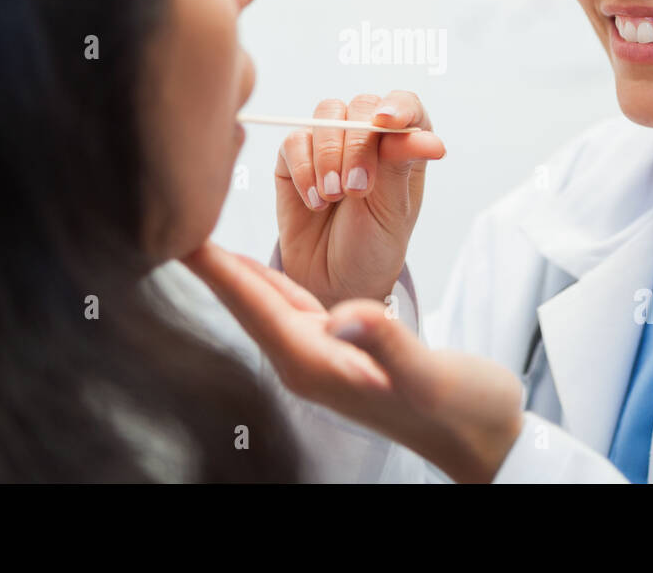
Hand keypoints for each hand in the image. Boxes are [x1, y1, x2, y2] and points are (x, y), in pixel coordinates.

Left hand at [185, 240, 524, 483]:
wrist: (481, 439)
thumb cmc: (460, 411)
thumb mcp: (427, 376)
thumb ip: (386, 343)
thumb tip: (344, 317)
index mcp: (317, 365)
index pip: (253, 305)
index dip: (216, 267)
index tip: (175, 230)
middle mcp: (307, 362)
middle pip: (244, 303)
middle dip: (209, 262)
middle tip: (171, 214)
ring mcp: (321, 358)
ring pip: (262, 303)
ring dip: (231, 270)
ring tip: (197, 233)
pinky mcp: (339, 350)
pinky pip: (287, 308)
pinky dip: (265, 280)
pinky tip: (253, 268)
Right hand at [275, 92, 444, 306]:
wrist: (332, 279)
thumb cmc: (372, 244)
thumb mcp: (393, 210)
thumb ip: (400, 166)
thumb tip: (432, 140)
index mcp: (402, 145)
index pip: (406, 105)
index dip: (398, 106)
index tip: (387, 122)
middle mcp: (366, 137)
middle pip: (361, 106)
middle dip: (357, 145)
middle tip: (356, 189)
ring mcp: (328, 143)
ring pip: (325, 115)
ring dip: (328, 156)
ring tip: (334, 197)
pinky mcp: (294, 157)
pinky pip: (294, 141)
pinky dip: (303, 169)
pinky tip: (315, 202)